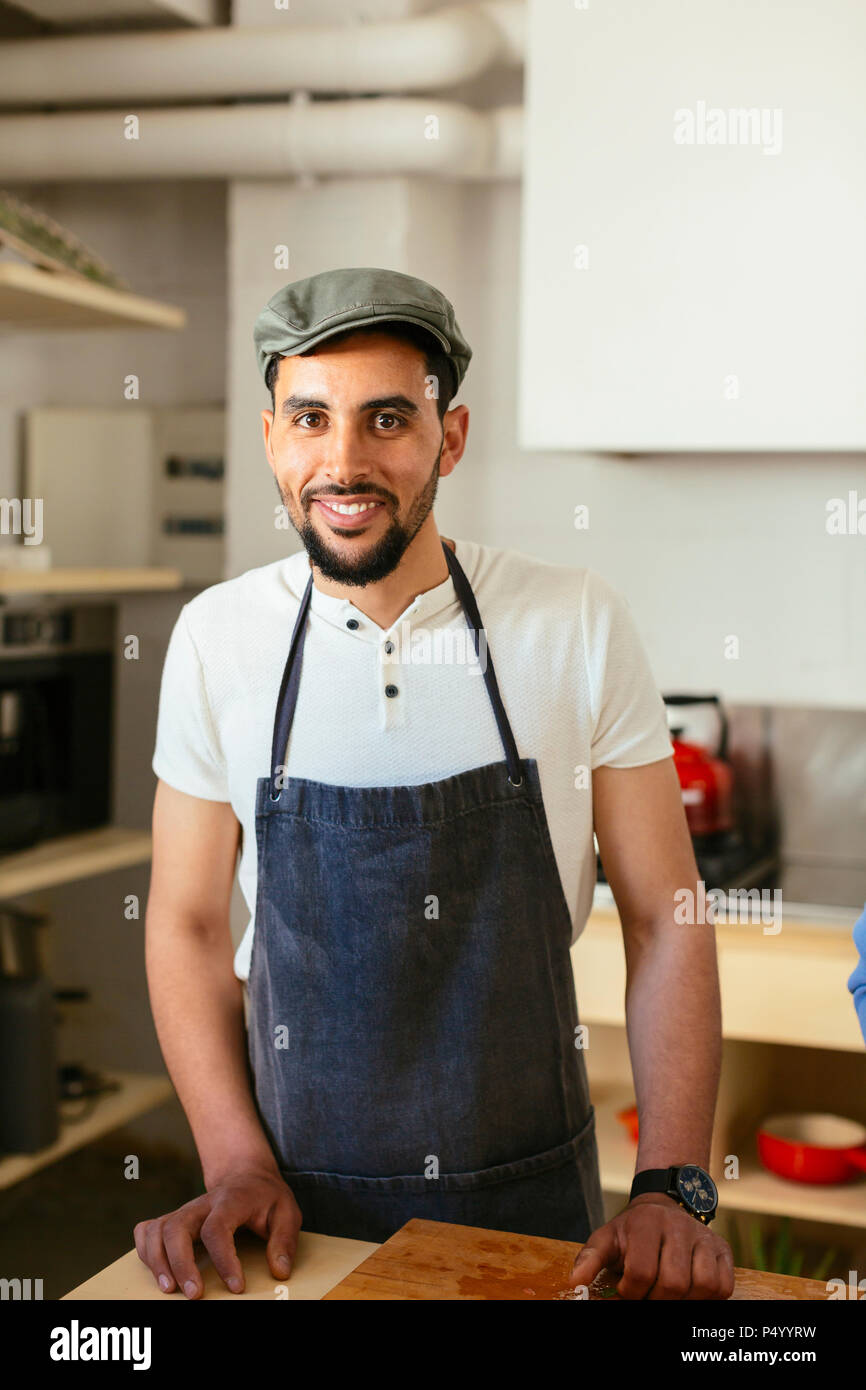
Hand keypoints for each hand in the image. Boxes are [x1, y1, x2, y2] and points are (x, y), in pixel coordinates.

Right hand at [134, 1164, 301, 1298]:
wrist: (246, 1175)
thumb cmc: (266, 1198)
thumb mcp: (287, 1212)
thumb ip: (284, 1240)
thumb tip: (279, 1271)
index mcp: (231, 1200)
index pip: (217, 1229)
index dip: (224, 1261)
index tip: (236, 1287)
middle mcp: (201, 1204)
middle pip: (177, 1228)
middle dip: (181, 1264)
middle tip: (194, 1295)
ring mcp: (184, 1211)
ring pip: (157, 1230)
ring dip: (157, 1261)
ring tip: (169, 1289)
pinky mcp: (173, 1218)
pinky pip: (147, 1230)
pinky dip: (145, 1251)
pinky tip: (157, 1271)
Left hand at [568, 1192, 734, 1299]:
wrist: (662, 1207)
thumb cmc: (631, 1232)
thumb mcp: (606, 1239)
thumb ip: (589, 1260)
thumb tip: (574, 1282)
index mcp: (645, 1222)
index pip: (642, 1272)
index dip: (632, 1292)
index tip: (627, 1290)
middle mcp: (678, 1226)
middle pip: (673, 1283)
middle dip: (656, 1299)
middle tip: (648, 1295)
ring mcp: (703, 1237)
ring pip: (703, 1286)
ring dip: (683, 1299)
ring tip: (667, 1293)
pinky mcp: (722, 1249)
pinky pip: (724, 1286)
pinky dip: (708, 1297)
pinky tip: (690, 1290)